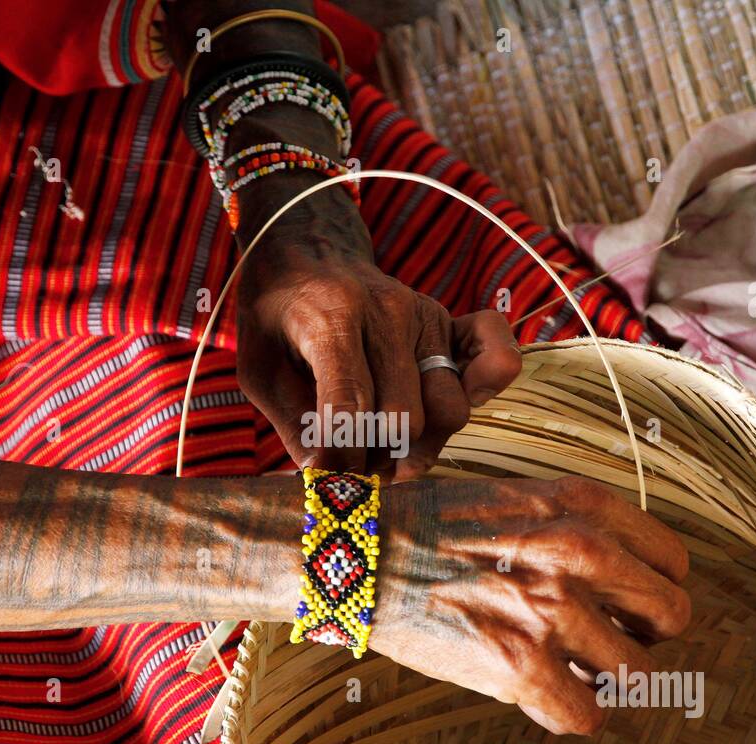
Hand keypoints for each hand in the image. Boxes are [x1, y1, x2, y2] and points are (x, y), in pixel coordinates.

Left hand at [234, 176, 521, 480]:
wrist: (307, 252)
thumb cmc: (277, 316)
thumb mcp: (258, 368)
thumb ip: (290, 425)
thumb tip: (329, 478)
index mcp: (333, 317)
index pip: (351, 409)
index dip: (338, 458)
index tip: (325, 473)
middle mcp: (390, 313)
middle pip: (405, 420)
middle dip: (377, 458)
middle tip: (352, 461)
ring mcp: (427, 317)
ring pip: (449, 411)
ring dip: (419, 446)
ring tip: (386, 447)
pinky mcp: (450, 325)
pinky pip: (497, 361)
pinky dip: (486, 389)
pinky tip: (444, 407)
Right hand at [374, 475, 691, 734]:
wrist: (359, 552)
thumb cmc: (428, 526)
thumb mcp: (515, 500)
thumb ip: (574, 530)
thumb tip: (622, 581)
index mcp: (582, 506)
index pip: (673, 562)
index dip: (650, 591)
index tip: (623, 607)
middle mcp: (579, 552)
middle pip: (671, 617)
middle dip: (641, 637)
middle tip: (603, 643)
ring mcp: (551, 610)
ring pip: (637, 674)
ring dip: (602, 680)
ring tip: (564, 670)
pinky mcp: (519, 665)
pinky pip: (586, 716)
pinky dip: (565, 714)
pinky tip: (536, 694)